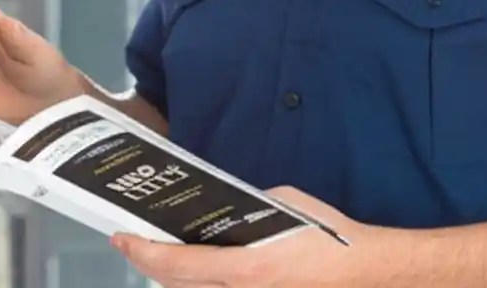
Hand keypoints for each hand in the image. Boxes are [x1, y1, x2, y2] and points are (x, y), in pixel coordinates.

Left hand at [112, 186, 398, 287]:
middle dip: (150, 265)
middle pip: (175, 287)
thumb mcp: (284, 206)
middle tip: (135, 244)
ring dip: (175, 280)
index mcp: (244, 269)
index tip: (121, 238)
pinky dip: (203, 286)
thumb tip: (228, 209)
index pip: (174, 266)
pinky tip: (201, 273)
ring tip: (164, 257)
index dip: (141, 253)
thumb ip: (248, 211)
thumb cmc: (331, 239)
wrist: (365, 274)